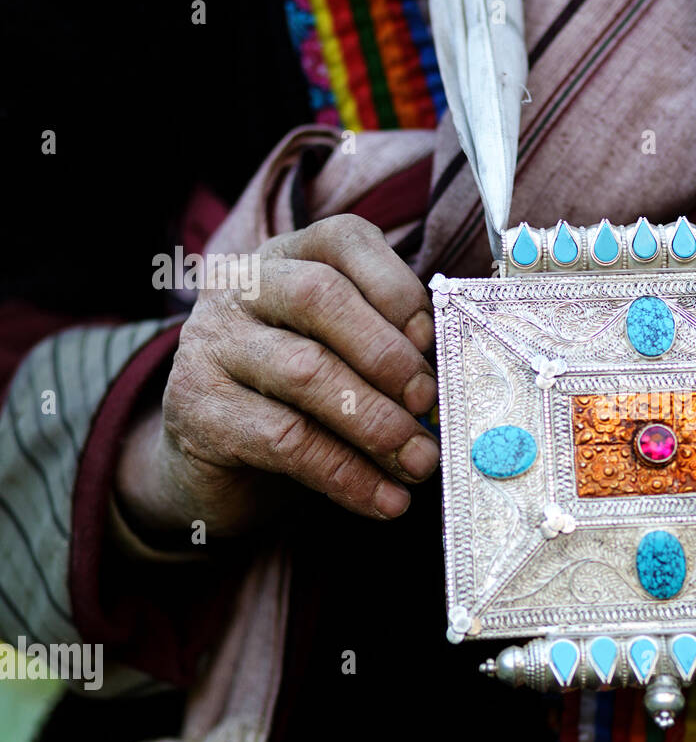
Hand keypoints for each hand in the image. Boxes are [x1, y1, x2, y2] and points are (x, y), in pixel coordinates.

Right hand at [116, 215, 439, 536]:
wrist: (216, 467)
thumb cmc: (302, 401)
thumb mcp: (345, 359)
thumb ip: (390, 349)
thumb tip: (451, 376)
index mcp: (287, 257)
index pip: (344, 240)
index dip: (397, 286)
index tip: (433, 341)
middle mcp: (240, 288)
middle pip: (320, 297)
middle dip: (388, 355)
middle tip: (430, 405)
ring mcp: (210, 345)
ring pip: (305, 372)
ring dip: (377, 424)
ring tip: (421, 462)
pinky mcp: (198, 412)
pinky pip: (286, 441)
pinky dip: (348, 475)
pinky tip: (386, 500)